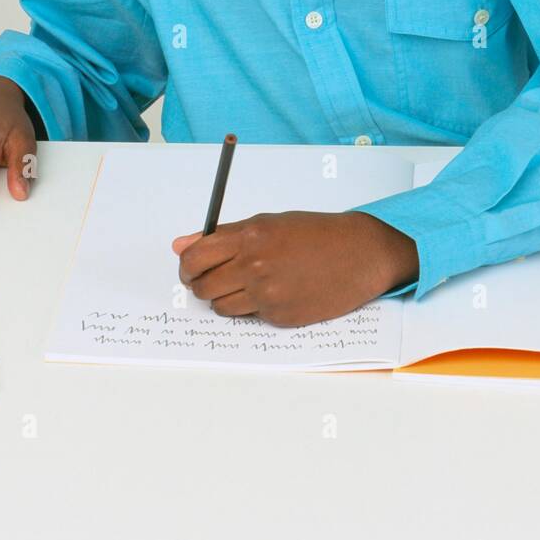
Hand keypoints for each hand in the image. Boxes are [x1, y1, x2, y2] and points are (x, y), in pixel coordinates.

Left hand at [172, 210, 418, 326]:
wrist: (359, 253)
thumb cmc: (316, 234)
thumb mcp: (268, 222)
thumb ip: (223, 235)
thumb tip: (180, 245)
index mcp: (250, 235)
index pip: (194, 258)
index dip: (187, 266)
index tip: (192, 268)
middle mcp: (255, 265)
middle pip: (202, 287)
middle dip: (202, 285)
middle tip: (216, 279)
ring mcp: (268, 294)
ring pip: (221, 307)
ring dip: (227, 298)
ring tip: (249, 285)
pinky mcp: (281, 317)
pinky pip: (250, 317)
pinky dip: (255, 308)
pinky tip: (276, 292)